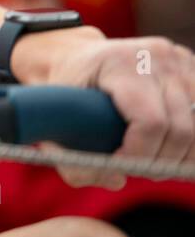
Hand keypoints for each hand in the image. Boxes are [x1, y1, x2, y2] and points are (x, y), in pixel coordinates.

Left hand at [37, 35, 194, 187]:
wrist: (77, 56)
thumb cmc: (66, 88)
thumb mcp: (54, 118)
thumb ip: (73, 159)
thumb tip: (116, 180)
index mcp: (119, 62)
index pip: (150, 122)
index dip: (140, 154)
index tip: (120, 167)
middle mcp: (154, 56)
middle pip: (180, 129)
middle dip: (161, 161)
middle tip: (139, 169)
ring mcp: (178, 60)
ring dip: (180, 155)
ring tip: (153, 160)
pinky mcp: (191, 68)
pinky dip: (191, 141)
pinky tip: (169, 148)